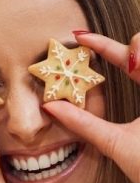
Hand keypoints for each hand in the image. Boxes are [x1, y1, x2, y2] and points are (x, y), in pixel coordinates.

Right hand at [42, 31, 139, 182]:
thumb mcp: (116, 144)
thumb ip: (84, 123)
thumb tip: (52, 107)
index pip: (132, 54)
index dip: (103, 43)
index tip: (80, 37)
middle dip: (120, 49)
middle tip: (92, 50)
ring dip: (132, 61)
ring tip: (110, 59)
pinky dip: (137, 74)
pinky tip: (129, 76)